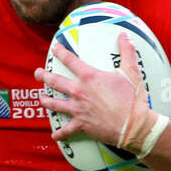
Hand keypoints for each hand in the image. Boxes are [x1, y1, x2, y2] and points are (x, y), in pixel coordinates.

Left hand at [35, 32, 154, 151]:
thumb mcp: (131, 72)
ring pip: (55, 104)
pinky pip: (66, 130)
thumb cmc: (132, 99)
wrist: (133, 125)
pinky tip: (54, 135)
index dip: (61, 53)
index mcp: (89, 77)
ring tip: (41, 98)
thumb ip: (127, 51)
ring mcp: (78, 109)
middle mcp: (79, 92)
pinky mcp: (81, 125)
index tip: (55, 48)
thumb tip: (124, 35)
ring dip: (46, 101)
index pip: (70, 61)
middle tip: (37, 73)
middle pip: (55, 82)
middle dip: (44, 76)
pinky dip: (59, 134)